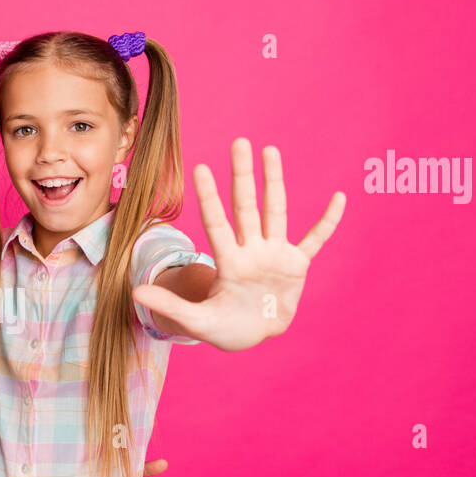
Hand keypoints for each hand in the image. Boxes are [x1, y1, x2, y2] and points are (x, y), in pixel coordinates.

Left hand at [132, 138, 343, 351]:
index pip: (217, 223)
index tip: (201, 168)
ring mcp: (274, 255)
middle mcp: (251, 250)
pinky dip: (328, 222)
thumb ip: (171, 306)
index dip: (210, 198)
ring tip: (270, 151)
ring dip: (275, 183)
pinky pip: (315, 240)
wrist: (251, 334)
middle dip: (243, 175)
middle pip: (246, 207)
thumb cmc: (223, 327)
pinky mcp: (296, 265)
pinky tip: (339, 198)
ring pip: (275, 212)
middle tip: (239, 142)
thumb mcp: (197, 321)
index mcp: (228, 262)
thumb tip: (135, 292)